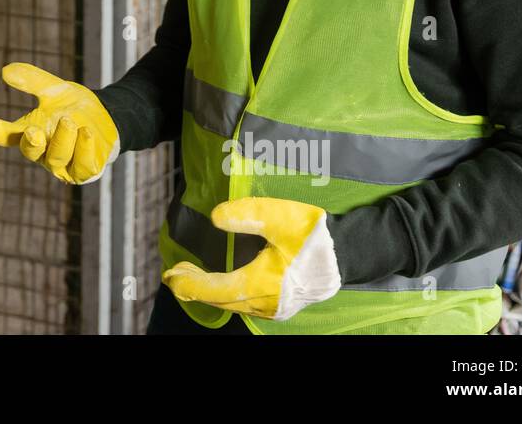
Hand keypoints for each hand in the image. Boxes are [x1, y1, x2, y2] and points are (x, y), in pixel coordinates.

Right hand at [0, 63, 119, 183]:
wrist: (106, 116)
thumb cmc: (72, 105)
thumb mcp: (53, 89)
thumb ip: (31, 81)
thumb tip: (5, 70)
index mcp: (30, 133)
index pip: (10, 135)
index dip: (0, 134)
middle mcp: (43, 151)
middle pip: (31, 151)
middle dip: (31, 143)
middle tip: (33, 131)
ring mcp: (63, 163)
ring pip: (57, 157)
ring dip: (62, 140)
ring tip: (68, 121)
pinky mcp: (85, 170)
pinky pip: (82, 166)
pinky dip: (83, 150)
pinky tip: (87, 133)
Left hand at [162, 197, 340, 320]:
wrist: (351, 252)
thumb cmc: (315, 234)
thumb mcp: (280, 217)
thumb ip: (246, 214)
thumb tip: (214, 217)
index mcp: (261, 284)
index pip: (214, 289)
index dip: (189, 283)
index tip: (170, 276)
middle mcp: (266, 303)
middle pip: (221, 300)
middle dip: (195, 288)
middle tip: (174, 276)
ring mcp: (276, 307)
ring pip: (234, 304)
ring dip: (211, 291)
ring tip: (192, 276)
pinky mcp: (284, 304)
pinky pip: (247, 304)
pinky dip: (228, 294)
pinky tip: (223, 282)